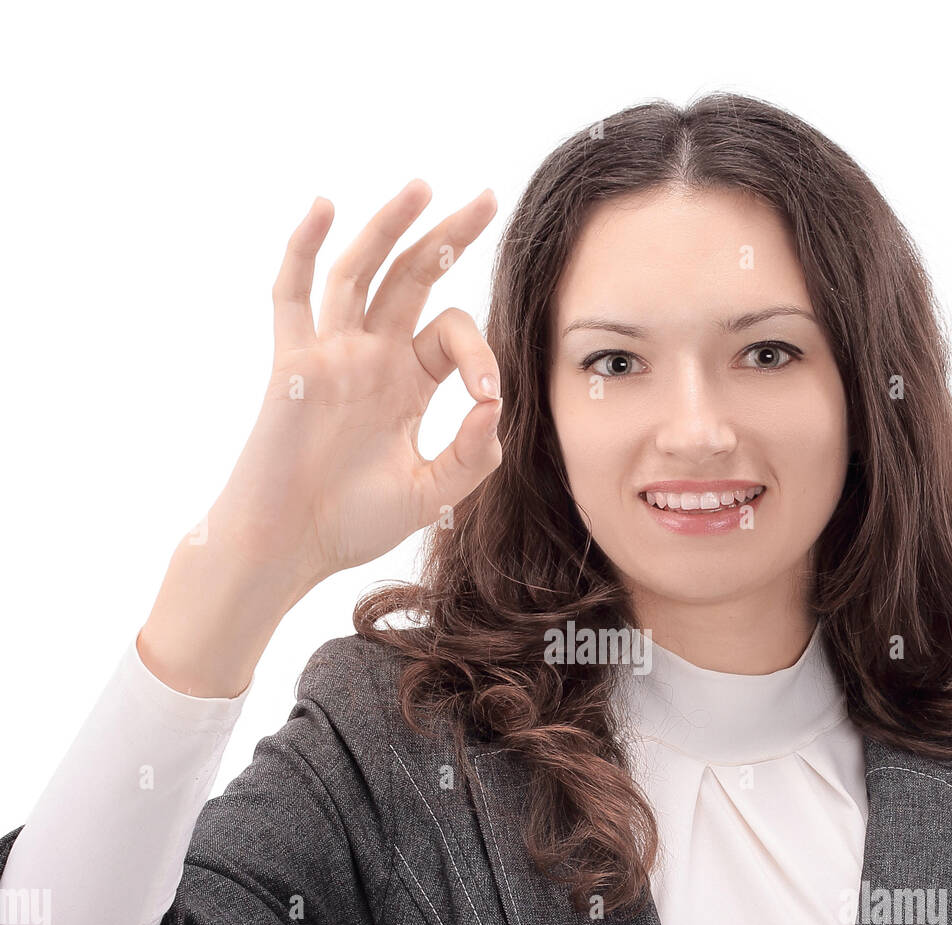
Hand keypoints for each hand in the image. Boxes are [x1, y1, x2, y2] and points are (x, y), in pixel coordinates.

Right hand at [211, 180, 503, 594]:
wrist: (290, 547)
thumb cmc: (352, 524)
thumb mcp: (431, 494)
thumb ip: (472, 455)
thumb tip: (496, 404)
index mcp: (405, 383)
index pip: (452, 335)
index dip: (480, 355)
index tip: (488, 397)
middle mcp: (370, 358)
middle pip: (412, 279)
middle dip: (449, 237)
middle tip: (487, 197)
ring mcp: (330, 355)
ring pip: (359, 273)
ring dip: (388, 227)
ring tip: (422, 185)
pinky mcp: (293, 364)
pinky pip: (291, 297)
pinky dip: (302, 250)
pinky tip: (323, 207)